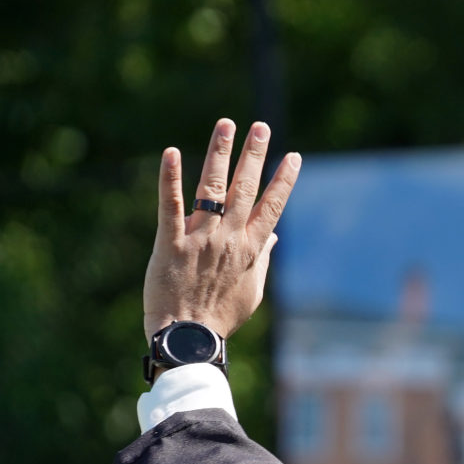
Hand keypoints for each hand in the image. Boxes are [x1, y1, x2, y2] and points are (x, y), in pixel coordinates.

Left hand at [142, 119, 299, 339]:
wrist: (188, 338)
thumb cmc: (221, 317)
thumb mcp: (252, 291)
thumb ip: (263, 259)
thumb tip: (273, 236)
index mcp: (252, 250)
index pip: (272, 207)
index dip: (283, 180)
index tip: (292, 156)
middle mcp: (229, 238)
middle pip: (245, 188)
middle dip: (254, 155)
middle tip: (260, 127)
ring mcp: (201, 239)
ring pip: (213, 188)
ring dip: (220, 153)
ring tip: (227, 125)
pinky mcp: (171, 243)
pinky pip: (170, 205)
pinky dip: (172, 178)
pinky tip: (173, 152)